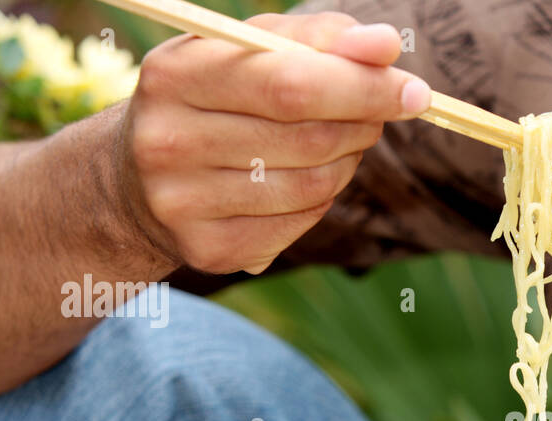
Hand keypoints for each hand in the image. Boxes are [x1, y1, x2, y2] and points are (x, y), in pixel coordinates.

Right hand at [118, 12, 429, 274]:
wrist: (137, 178)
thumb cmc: (216, 96)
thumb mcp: (251, 51)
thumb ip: (320, 39)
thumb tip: (386, 45)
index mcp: (175, 75)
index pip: (292, 83)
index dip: (364, 87)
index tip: (414, 91)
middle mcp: (169, 141)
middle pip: (309, 138)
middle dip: (362, 124)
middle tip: (375, 115)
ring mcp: (184, 203)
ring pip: (312, 185)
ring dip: (346, 163)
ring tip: (336, 145)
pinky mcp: (209, 250)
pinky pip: (301, 223)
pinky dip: (322, 200)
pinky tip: (306, 181)